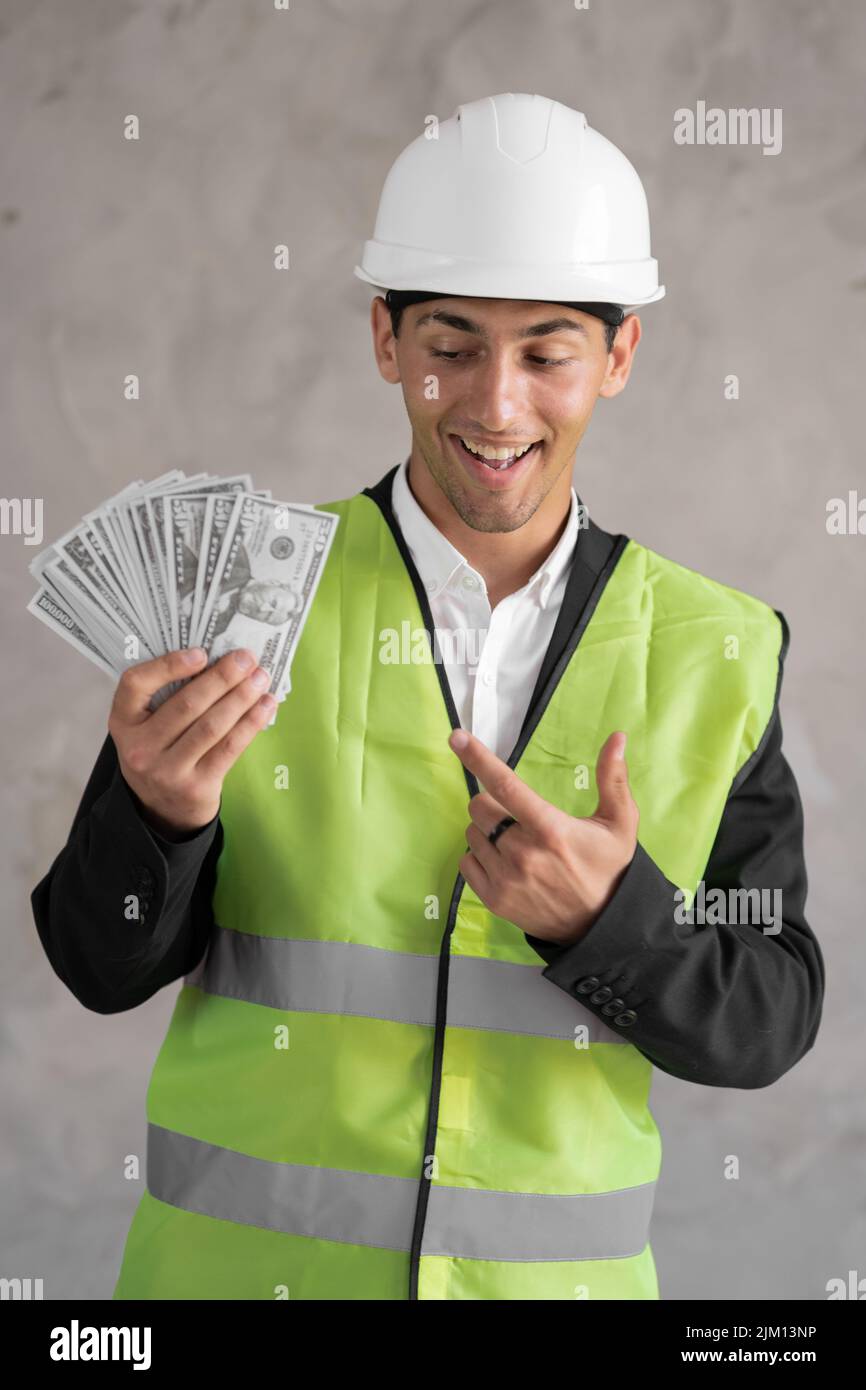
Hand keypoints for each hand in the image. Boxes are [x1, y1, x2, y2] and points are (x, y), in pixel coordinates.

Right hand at [108, 647, 275, 835]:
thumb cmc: (162, 752)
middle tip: (247, 658)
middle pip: (186, 705)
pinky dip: (251, 723)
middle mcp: (140, 748)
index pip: (135, 684)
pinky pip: (229, 748)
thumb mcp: (148, 727)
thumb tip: (220, 661)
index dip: (168, 665)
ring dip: (241, 698)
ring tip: (260, 679)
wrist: (164, 809)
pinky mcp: (196, 787)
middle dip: (222, 678)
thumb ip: (168, 697)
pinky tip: (266, 706)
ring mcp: (167, 771)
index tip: (201, 653)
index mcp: (123, 723)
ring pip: (211, 726)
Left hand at [448, 728, 638, 945]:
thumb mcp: (620, 823)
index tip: (456, 738)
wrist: (601, 925)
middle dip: (493, 805)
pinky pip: (466, 862)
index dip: (477, 758)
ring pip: (472, 834)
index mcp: (551, 828)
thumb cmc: (609, 868)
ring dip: (487, 832)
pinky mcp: (494, 899)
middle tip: (517, 817)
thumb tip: (617, 737)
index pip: (505, 785)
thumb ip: (613, 779)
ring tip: (516, 844)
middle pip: (480, 808)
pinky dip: (479, 857)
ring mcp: (506, 878)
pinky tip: (505, 863)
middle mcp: (523, 853)